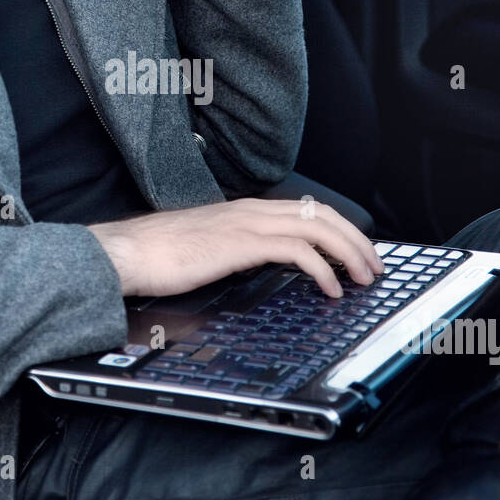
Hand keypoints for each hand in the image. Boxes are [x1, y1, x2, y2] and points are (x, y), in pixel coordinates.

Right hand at [87, 197, 384, 298]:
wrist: (125, 253)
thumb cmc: (156, 256)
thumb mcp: (207, 250)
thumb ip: (235, 251)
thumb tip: (257, 267)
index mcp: (244, 211)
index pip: (305, 211)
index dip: (339, 229)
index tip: (356, 253)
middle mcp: (251, 210)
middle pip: (321, 214)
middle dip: (355, 240)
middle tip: (374, 266)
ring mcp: (247, 224)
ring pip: (317, 228)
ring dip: (348, 253)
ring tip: (363, 277)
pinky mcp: (241, 244)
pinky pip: (297, 251)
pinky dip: (322, 268)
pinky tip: (330, 289)